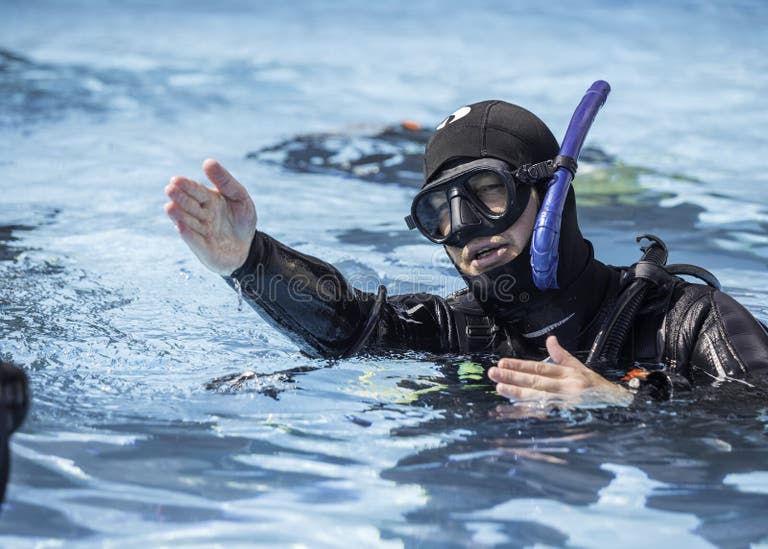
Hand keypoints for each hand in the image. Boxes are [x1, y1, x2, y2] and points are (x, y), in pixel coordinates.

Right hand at [165, 159, 256, 274]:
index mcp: (209, 200)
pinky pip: (196, 241)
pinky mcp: (203, 249)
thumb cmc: (242, 220)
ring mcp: (200, 232)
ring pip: (189, 222)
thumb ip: (225, 181)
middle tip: (170, 189)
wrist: (247, 248)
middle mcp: (201, 215)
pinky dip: (189, 235)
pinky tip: (181, 227)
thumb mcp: (240, 197)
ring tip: (170, 207)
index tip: (176, 180)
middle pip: (189, 205)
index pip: (196, 191)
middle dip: (180, 198)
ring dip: (179, 215)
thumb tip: (208, 162)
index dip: (187, 186)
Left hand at [488, 335, 631, 407]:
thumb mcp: (581, 368)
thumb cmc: (597, 388)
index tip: (503, 363)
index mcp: (568, 374)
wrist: (617, 407)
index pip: (539, 368)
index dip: (520, 366)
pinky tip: (515, 411)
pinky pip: (544, 414)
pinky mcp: (566, 416)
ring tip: (500, 388)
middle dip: (513, 377)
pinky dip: (529, 413)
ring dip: (517, 394)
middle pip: (535, 382)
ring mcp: (566, 403)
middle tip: (494, 373)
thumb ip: (562, 355)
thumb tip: (550, 339)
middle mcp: (566, 388)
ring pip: (537, 398)